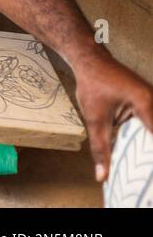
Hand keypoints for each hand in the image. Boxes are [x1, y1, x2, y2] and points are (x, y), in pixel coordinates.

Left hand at [72, 52, 152, 181]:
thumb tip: (103, 176)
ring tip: (145, 168)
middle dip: (150, 152)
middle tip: (146, 175)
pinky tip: (142, 151)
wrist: (90, 59)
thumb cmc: (92, 85)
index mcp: (146, 104)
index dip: (152, 158)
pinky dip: (146, 135)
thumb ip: (101, 149)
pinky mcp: (148, 100)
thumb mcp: (94, 119)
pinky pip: (151, 121)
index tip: (149, 174)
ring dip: (148, 144)